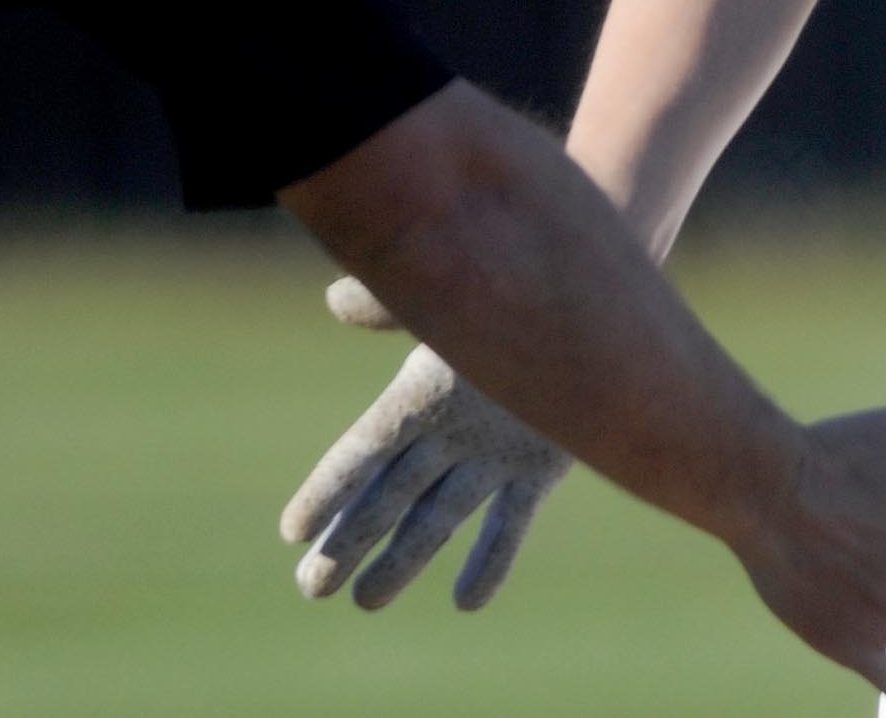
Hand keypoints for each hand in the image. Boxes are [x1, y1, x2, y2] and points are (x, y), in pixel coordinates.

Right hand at [278, 278, 572, 608]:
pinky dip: (491, 561)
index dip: (327, 491)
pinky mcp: (540, 467)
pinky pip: (509, 523)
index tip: (290, 532)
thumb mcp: (448, 295)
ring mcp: (494, 452)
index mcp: (420, 391)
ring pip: (438, 517)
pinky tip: (467, 602)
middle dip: (350, 542)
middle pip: (389, 496)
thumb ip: (393, 304)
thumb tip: (337, 298)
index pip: (361, 452)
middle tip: (310, 588)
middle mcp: (451, 429)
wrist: (595, 297)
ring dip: (404, 559)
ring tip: (367, 601)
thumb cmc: (515, 283)